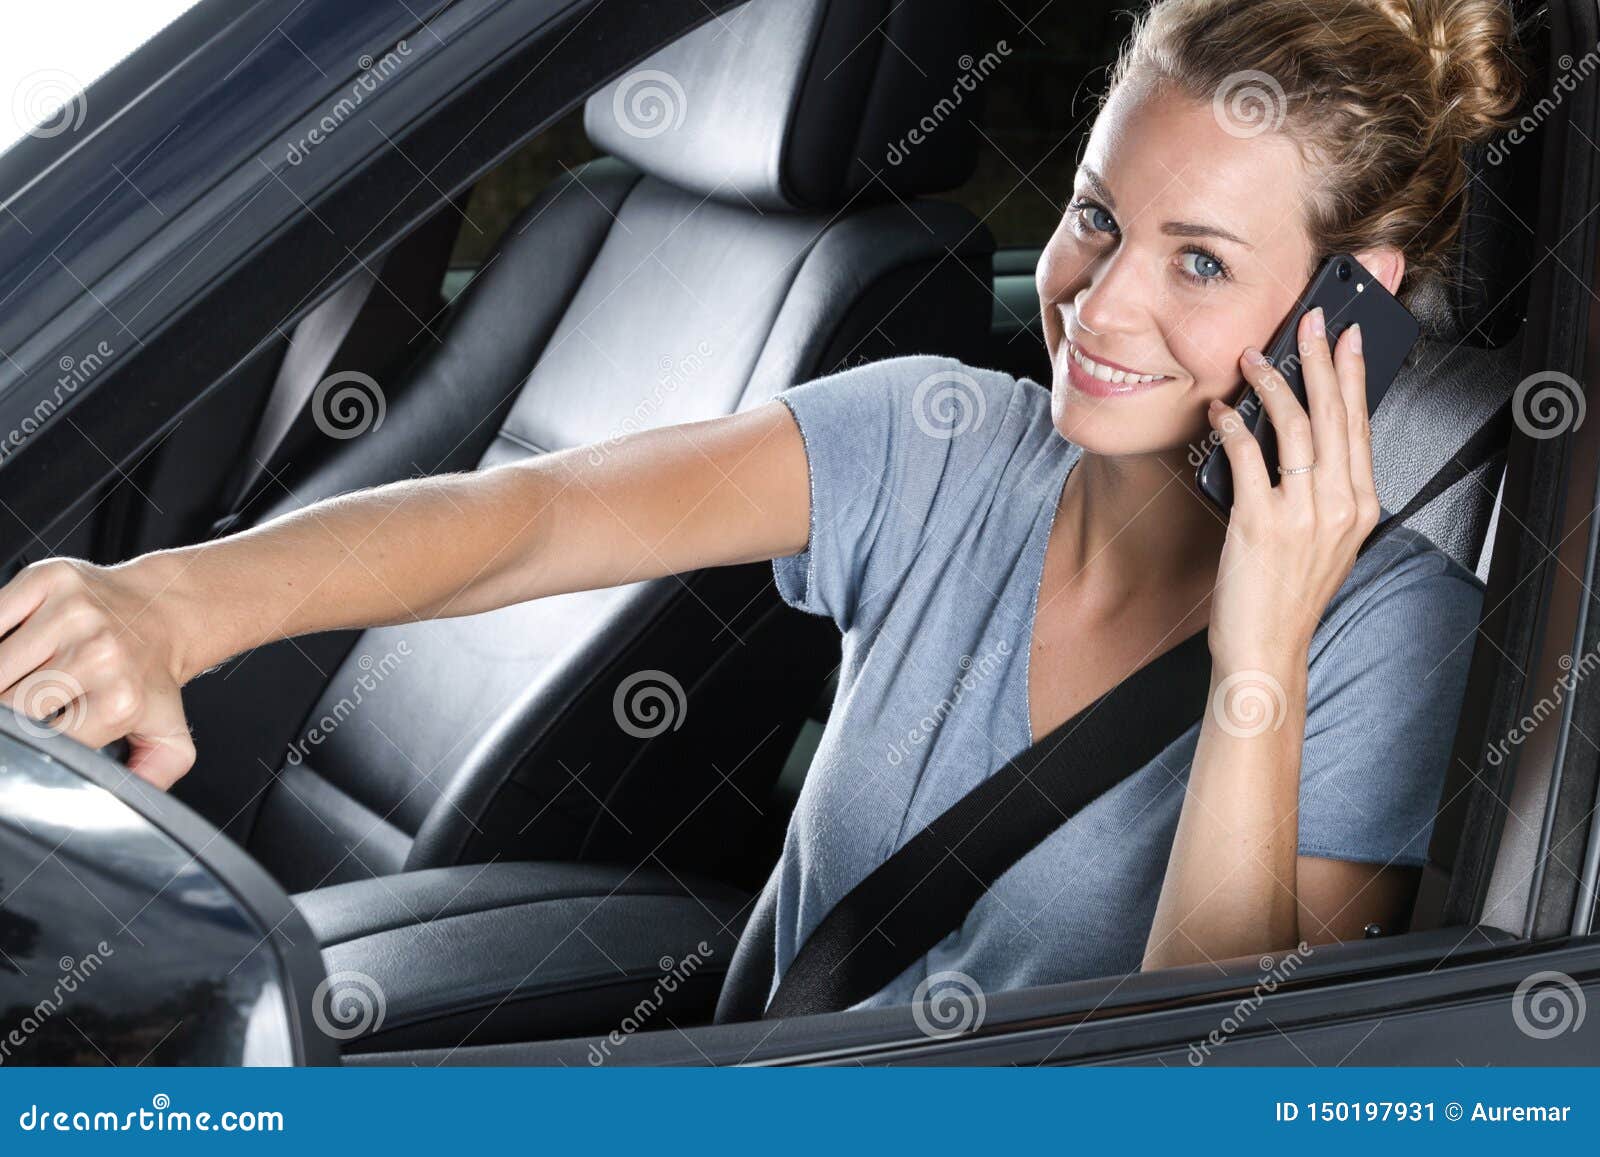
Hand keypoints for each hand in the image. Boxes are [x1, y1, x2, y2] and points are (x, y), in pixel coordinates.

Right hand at [0, 557, 195, 787]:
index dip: (25, 747)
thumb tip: (127, 805)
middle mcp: (99, 653)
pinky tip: (7, 652)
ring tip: (16, 686)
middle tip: (21, 714)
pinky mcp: (47, 579)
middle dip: (7, 716)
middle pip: (9, 705)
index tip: (27, 741)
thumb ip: (148, 779)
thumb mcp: (167, 738)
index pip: (42, 742)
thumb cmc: (151, 676)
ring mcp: (72, 613)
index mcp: (120, 699)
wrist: (165, 611)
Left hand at [1204, 307, 1379, 670]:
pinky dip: (1230, 426)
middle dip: (1321, 358)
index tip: (1349, 338)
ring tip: (1255, 357)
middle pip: (1335, 413)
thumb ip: (1322, 492)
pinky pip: (1247, 456)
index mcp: (1360, 507)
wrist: (1265, 651)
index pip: (1361, 425)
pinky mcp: (1259, 522)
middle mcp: (1338, 506)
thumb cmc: (1287, 599)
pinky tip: (1218, 411)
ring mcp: (1302, 514)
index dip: (1354, 375)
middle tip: (1310, 321)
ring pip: (1296, 426)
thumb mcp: (1324, 541)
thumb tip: (1302, 438)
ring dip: (1273, 382)